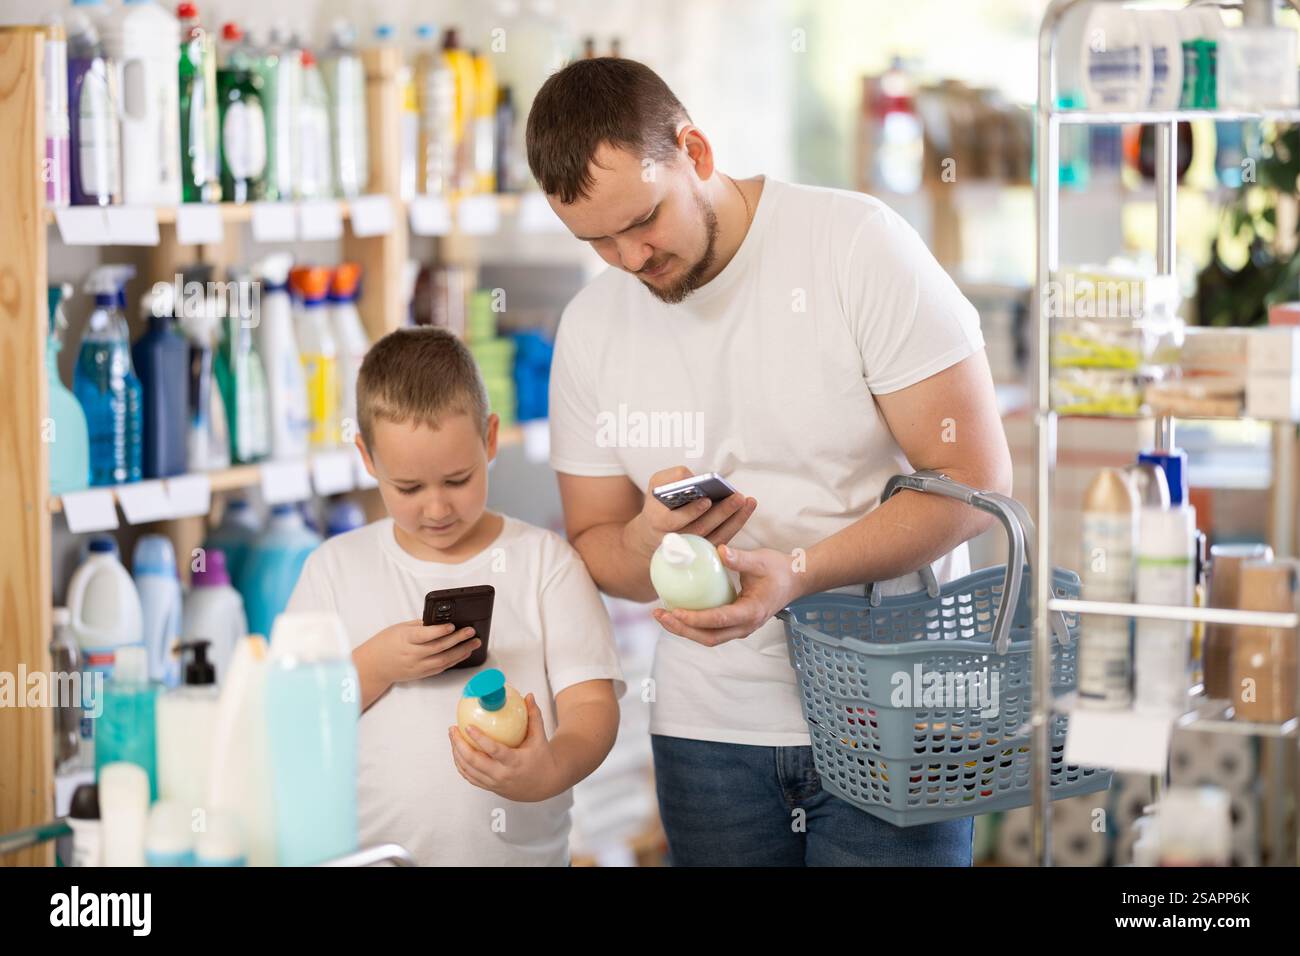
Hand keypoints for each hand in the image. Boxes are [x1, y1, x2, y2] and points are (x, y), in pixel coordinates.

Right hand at [366, 619, 479, 683]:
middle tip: (471, 632)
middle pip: (438, 647)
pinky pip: (441, 667)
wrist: (374, 666)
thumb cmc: (386, 643)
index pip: (424, 635)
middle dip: (458, 639)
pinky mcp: (421, 674)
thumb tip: (440, 621)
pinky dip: (455, 660)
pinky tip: (465, 653)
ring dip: (461, 651)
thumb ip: (420, 625)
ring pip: (443, 660)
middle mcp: (412, 654)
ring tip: (475, 642)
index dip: (439, 631)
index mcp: (405, 639)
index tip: (452, 626)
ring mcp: (417, 666)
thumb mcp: (400, 628)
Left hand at [449, 693, 563, 801]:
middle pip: (474, 762)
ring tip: (453, 738)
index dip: (479, 739)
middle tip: (454, 730)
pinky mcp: (490, 787)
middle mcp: (502, 775)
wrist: (545, 785)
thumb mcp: (540, 737)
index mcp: (515, 762)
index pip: (494, 751)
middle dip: (459, 745)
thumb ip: (534, 716)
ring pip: (469, 770)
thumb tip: (528, 696)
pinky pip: (471, 777)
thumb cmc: (542, 760)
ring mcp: (494, 783)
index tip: (468, 726)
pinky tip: (458, 753)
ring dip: (457, 754)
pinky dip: (461, 765)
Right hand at [624, 465, 757, 559]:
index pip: (674, 520)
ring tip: (746, 501)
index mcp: (659, 522)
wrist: (655, 532)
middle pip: (700, 529)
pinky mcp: (705, 552)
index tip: (706, 500)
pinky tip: (745, 510)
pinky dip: (735, 525)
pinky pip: (722, 539)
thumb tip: (693, 478)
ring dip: (733, 519)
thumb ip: (671, 478)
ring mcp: (691, 549)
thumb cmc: (659, 503)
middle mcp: (675, 540)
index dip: (691, 511)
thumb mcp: (657, 485)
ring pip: (714, 537)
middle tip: (737, 497)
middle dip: (720, 513)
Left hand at [653, 544, 801, 645]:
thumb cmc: (779, 569)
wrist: (795, 580)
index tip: (675, 611)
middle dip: (682, 629)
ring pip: (708, 637)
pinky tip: (677, 611)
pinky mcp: (736, 624)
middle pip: (709, 637)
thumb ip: (740, 558)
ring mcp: (740, 628)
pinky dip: (693, 625)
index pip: (719, 620)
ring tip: (662, 615)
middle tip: (660, 614)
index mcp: (751, 612)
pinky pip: (711, 630)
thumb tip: (719, 550)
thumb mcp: (761, 560)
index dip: (695, 618)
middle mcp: (745, 626)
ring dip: (684, 629)